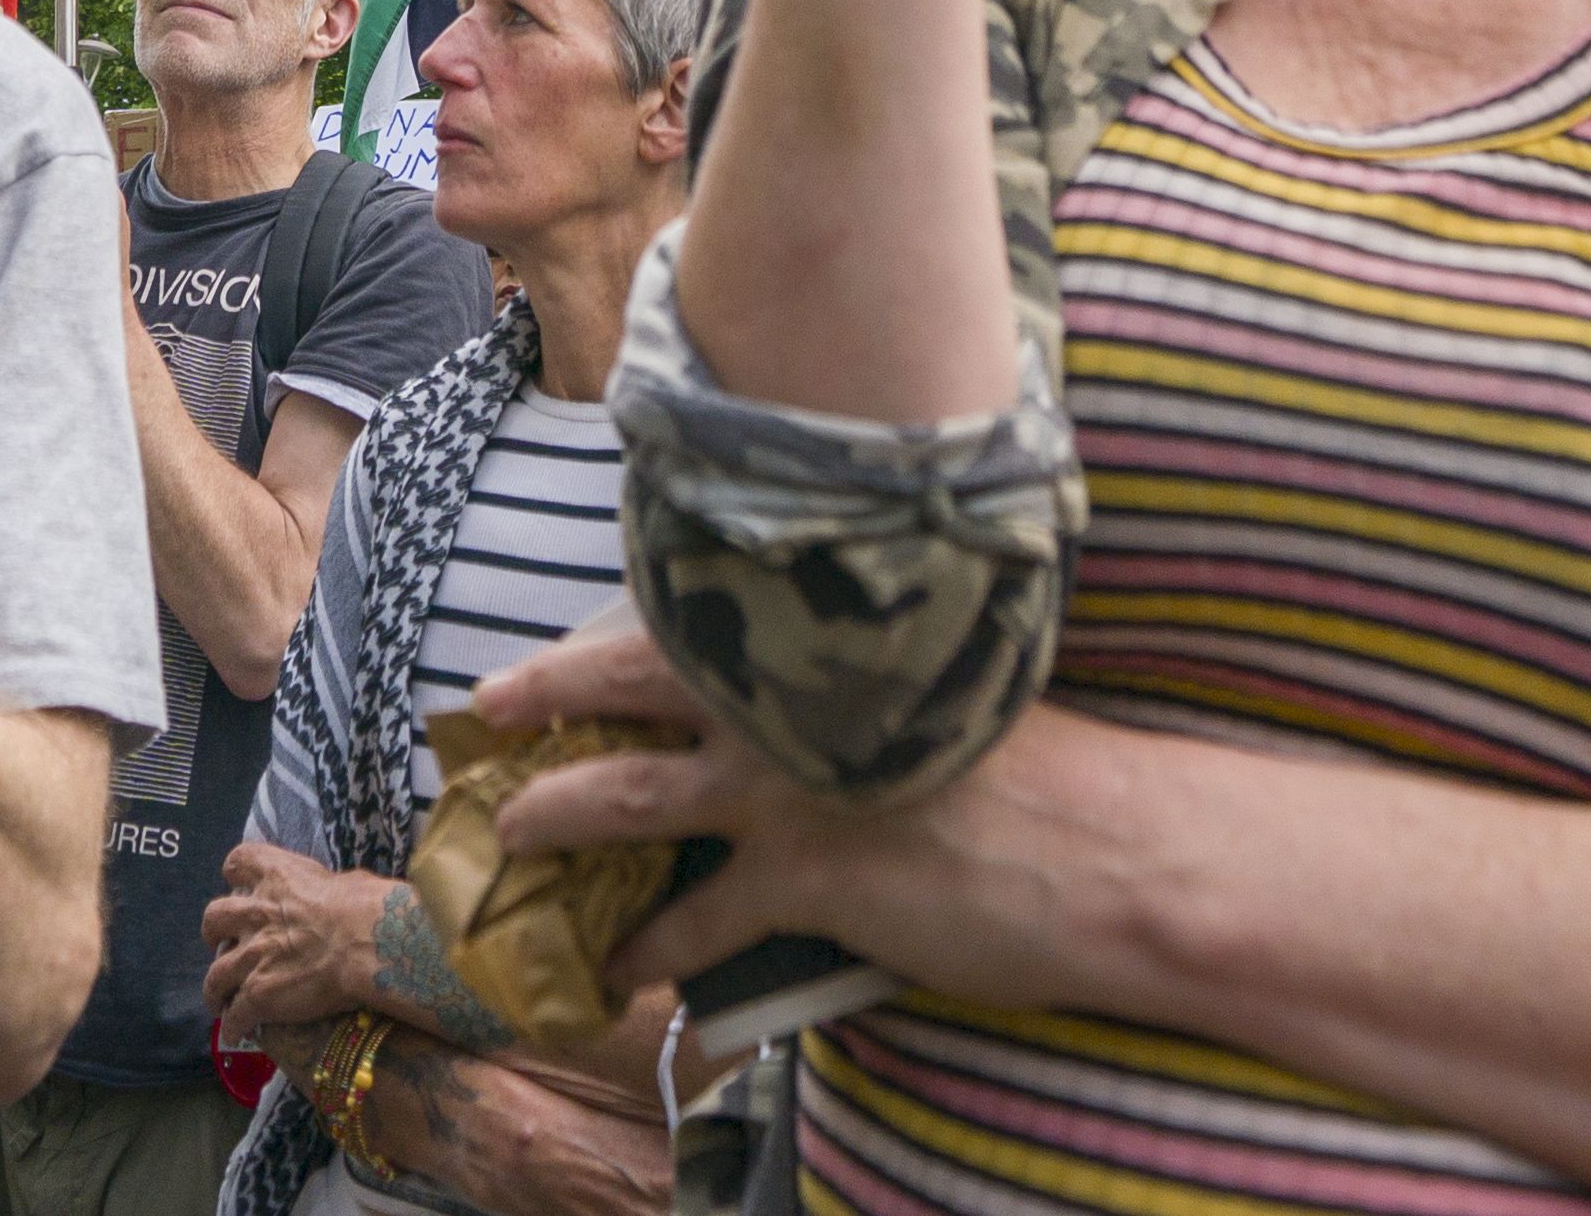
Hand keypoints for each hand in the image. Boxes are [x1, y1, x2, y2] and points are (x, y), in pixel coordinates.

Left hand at [201, 841, 398, 1041]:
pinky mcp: (257, 994)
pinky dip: (234, 1026)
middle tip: (224, 944)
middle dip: (214, 933)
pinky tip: (237, 1033)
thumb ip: (322, 890)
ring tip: (219, 1001)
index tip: (241, 885)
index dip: (237, 874)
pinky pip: (235, 1015)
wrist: (366, 943)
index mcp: (276, 877)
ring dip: (215, 989)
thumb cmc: (367, 907)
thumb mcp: (343, 881)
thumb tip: (332, 897)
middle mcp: (255, 914)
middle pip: (214, 918)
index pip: (239, 861)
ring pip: (215, 976)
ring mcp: (252, 956)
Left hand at [472, 622, 1122, 1015]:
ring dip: (556, 819)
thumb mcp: (952, 686)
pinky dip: (646, 955)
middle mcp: (788, 700)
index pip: (698, 612)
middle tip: (482, 707)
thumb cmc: (1051, 767)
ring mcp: (785, 788)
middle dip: (547, 693)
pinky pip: (690, 925)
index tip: (571, 621)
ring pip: (627, 798)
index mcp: (825, 642)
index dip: (622, 619)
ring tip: (509, 838)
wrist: (1108, 847)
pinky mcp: (801, 880)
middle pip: (629, 682)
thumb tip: (820, 684)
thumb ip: (870, 678)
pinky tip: (619, 979)